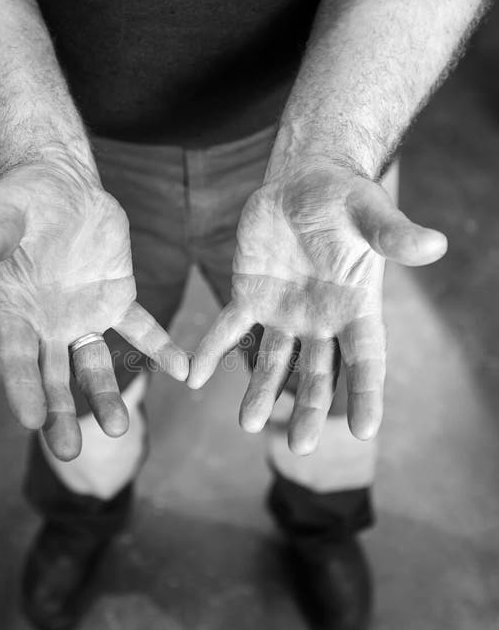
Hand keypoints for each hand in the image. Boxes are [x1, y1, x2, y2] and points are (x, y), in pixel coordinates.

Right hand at [0, 151, 187, 459]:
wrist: (60, 187)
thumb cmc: (22, 201)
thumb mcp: (4, 213)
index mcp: (11, 311)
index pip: (15, 358)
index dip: (22, 388)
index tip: (32, 420)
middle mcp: (47, 325)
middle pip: (53, 378)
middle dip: (62, 414)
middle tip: (70, 452)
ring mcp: (84, 316)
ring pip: (96, 365)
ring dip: (108, 394)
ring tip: (120, 427)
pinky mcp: (117, 300)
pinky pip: (141, 330)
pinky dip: (160, 349)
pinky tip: (182, 369)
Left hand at [188, 156, 446, 452]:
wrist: (304, 183)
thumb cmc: (346, 198)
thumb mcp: (371, 213)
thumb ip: (395, 234)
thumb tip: (436, 243)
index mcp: (356, 308)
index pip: (367, 359)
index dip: (367, 393)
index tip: (365, 430)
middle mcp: (320, 321)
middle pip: (317, 375)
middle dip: (308, 409)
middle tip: (299, 446)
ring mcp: (283, 314)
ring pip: (272, 362)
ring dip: (259, 392)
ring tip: (247, 423)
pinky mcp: (248, 298)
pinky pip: (227, 331)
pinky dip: (210, 352)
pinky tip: (192, 377)